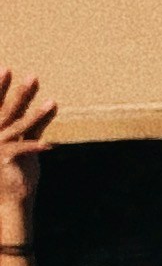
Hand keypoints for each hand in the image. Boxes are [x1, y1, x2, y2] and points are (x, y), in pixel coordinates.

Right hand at [0, 66, 53, 219]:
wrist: (6, 198)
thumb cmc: (16, 169)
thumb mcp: (26, 141)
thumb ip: (37, 123)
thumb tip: (53, 103)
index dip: (0, 86)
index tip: (7, 68)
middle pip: (7, 110)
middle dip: (19, 93)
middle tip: (32, 76)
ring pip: (18, 127)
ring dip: (36, 115)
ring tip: (52, 102)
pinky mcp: (5, 160)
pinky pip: (22, 150)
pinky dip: (35, 147)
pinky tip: (49, 145)